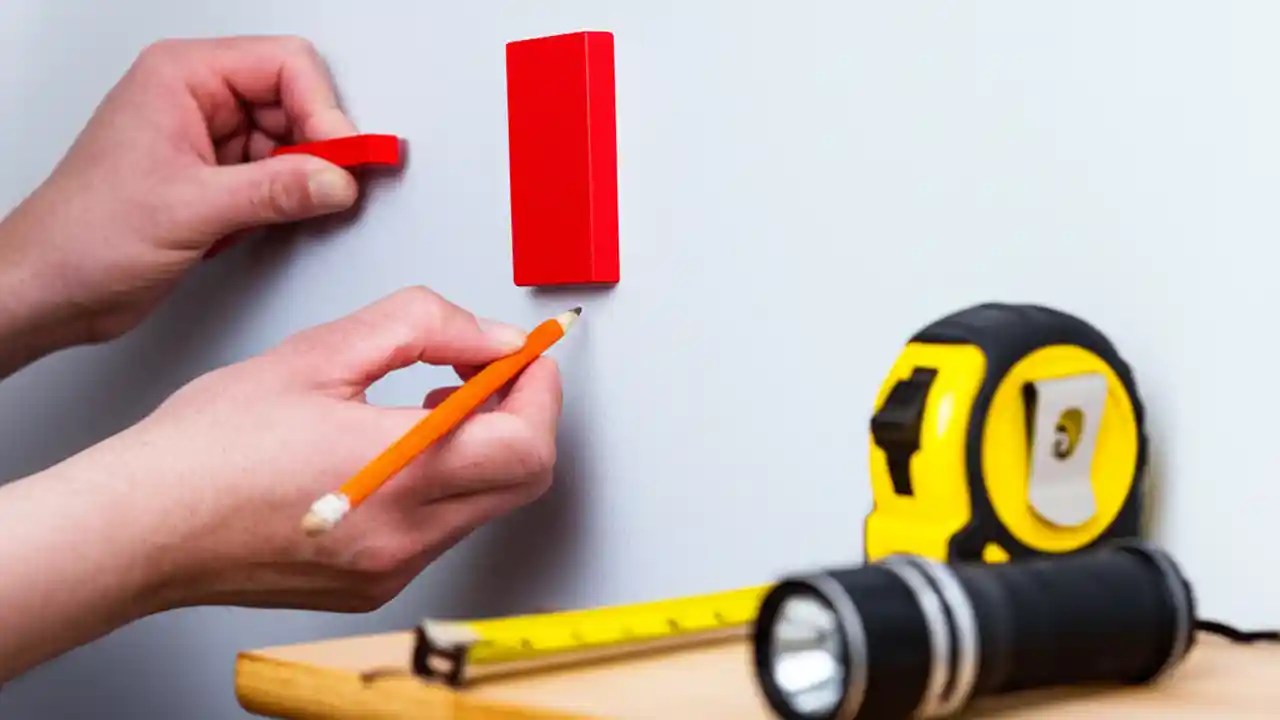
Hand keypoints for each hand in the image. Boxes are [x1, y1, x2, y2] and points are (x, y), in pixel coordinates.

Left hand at [0, 36, 360, 366]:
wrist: (50, 288)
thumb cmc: (84, 235)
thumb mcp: (193, 209)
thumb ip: (276, 191)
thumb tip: (338, 180)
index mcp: (182, 77)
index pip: (284, 65)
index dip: (323, 110)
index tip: (343, 157)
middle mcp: (196, 99)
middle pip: (295, 100)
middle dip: (319, 145)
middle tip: (337, 186)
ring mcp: (207, 139)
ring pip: (290, 141)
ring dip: (304, 177)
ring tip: (297, 208)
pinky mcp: (216, 178)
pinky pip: (276, 175)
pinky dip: (288, 198)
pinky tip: (274, 219)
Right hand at [58, 288, 555, 614]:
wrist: (143, 525)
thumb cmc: (209, 445)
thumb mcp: (320, 353)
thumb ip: (422, 327)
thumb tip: (491, 336)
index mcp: (397, 473)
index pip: (527, 443)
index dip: (539, 389)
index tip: (525, 354)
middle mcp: (405, 535)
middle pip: (524, 480)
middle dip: (524, 416)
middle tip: (490, 372)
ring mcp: (392, 568)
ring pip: (487, 504)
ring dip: (485, 448)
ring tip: (436, 403)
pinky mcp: (374, 585)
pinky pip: (443, 530)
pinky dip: (447, 483)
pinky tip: (401, 450)